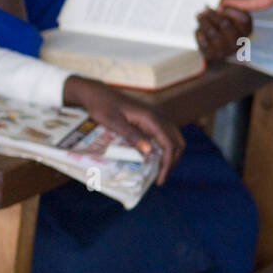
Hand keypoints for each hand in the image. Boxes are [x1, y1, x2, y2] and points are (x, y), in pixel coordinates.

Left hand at [62, 76, 183, 183]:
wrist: (96, 93)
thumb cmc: (102, 106)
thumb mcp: (113, 122)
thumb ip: (132, 135)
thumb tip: (150, 152)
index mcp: (151, 118)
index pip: (169, 144)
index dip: (167, 163)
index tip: (159, 180)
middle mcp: (158, 116)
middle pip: (177, 142)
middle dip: (172, 161)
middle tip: (160, 178)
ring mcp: (155, 116)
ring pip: (173, 138)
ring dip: (170, 155)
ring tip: (159, 171)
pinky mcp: (150, 119)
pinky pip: (164, 134)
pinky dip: (164, 148)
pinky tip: (154, 157)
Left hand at [196, 0, 272, 63]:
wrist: (206, 34)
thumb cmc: (221, 17)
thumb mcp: (234, 6)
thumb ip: (251, 2)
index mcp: (247, 30)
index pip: (244, 19)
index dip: (230, 11)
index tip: (221, 6)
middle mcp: (239, 42)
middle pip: (225, 25)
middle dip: (213, 14)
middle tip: (205, 9)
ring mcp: (225, 51)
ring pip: (213, 33)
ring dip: (204, 22)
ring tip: (199, 15)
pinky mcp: (212, 56)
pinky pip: (203, 42)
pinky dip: (198, 33)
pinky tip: (199, 29)